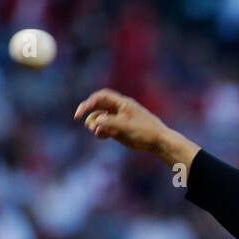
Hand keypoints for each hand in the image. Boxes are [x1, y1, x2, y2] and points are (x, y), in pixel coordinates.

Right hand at [73, 89, 198, 166]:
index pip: (101, 97)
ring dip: (94, 124)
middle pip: (98, 106)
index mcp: (122, 103)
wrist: (159, 142)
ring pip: (99, 118)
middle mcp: (118, 110)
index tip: (81, 111)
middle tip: (79, 119)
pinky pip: (105, 128)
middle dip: (88, 112)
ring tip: (97, 132)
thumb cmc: (145, 131)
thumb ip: (110, 123)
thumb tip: (95, 121)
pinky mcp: (119, 130)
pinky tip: (102, 136)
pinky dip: (100, 131)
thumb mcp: (126, 126)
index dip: (89, 102)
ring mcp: (118, 120)